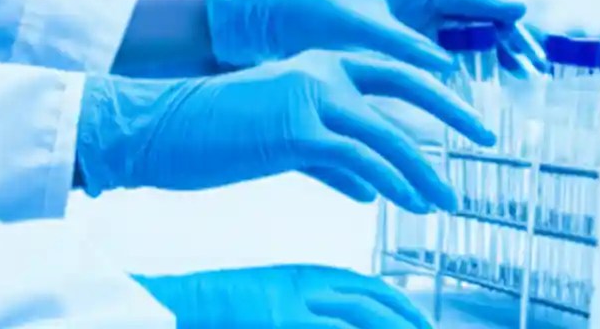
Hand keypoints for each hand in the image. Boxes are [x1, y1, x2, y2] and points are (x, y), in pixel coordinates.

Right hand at [76, 51, 493, 211]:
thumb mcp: (281, 142)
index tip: (466, 119)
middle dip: (454, 114)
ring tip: (449, 201)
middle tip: (490, 139)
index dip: (435, 94)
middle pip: (406, 87)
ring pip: (388, 134)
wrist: (159, 130)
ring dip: (424, 172)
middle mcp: (321, 69)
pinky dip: (390, 182)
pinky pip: (359, 159)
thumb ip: (331, 158)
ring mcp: (309, 96)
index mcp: (319, 62)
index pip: (393, 72)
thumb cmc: (215, 137)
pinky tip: (408, 203)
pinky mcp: (295, 130)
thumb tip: (371, 188)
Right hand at [136, 265, 431, 328]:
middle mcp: (307, 283)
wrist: (174, 302)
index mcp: (306, 275)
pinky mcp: (280, 319)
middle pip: (377, 299)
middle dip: (412, 320)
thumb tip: (333, 314)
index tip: (424, 326)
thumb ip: (304, 307)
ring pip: (366, 313)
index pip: (371, 288)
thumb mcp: (269, 298)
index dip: (405, 308)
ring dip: (397, 327)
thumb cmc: (218, 307)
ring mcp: (294, 303)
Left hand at [206, 0, 540, 74]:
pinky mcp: (398, 52)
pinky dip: (469, 70)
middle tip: (535, 64)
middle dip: (509, 38)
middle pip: (476, 19)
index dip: (498, 10)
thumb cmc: (311, 15)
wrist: (271, 27)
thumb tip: (450, 67)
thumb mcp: (360, 29)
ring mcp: (410, 29)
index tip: (524, 19)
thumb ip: (404, 46)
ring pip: (466, 39)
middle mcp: (416, 6)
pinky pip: (445, 59)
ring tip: (523, 77)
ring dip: (495, 55)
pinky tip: (484, 89)